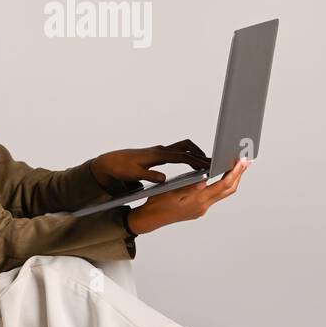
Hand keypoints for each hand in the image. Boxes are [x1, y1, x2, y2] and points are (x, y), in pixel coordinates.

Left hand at [90, 140, 210, 190]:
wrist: (112, 161)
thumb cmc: (123, 167)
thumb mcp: (135, 174)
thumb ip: (150, 176)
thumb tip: (163, 179)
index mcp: (157, 155)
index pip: (181, 157)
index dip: (195, 161)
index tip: (207, 165)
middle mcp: (161, 150)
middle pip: (186, 147)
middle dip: (201, 154)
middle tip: (214, 162)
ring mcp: (161, 151)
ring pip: (184, 147)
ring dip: (196, 153)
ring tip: (207, 163)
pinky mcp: (159, 154)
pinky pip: (178, 152)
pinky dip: (188, 156)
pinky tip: (193, 164)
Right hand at [127, 158, 250, 234]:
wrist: (150, 218)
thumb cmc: (157, 204)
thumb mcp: (172, 191)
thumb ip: (190, 186)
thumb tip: (205, 180)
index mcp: (198, 201)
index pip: (222, 185)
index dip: (234, 172)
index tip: (242, 161)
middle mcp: (203, 206)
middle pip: (228, 190)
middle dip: (238, 174)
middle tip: (246, 161)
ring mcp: (202, 208)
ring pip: (223, 192)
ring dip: (231, 179)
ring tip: (237, 165)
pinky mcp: (199, 208)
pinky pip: (215, 194)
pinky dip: (221, 183)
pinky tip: (220, 175)